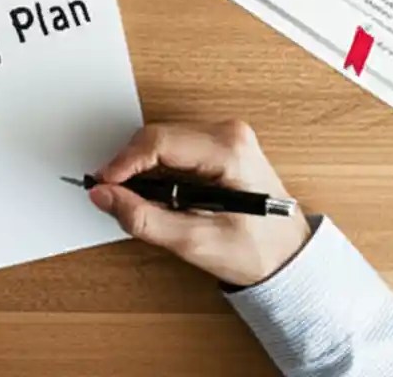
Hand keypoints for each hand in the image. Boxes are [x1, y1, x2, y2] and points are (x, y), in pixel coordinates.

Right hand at [88, 120, 309, 286]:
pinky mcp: (219, 145)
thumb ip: (145, 219)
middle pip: (157, 138)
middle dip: (130, 167)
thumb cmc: (258, 251)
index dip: (123, 163)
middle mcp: (228, 134)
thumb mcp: (196, 242)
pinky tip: (160, 195)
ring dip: (143, 170)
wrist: (290, 257)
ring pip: (162, 142)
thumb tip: (106, 196)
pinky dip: (157, 170)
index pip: (158, 142)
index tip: (102, 185)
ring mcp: (225, 137)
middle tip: (114, 197)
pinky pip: (174, 148)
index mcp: (229, 151)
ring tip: (139, 201)